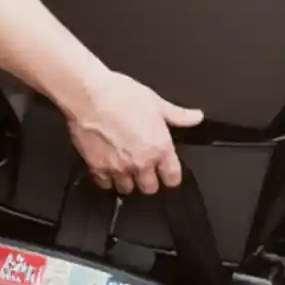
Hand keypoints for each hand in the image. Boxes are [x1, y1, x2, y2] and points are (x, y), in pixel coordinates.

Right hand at [64, 72, 203, 194]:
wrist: (89, 96)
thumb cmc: (121, 96)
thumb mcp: (156, 102)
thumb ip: (178, 115)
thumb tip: (195, 117)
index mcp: (159, 148)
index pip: (172, 178)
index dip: (171, 176)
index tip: (167, 171)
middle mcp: (140, 162)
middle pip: (150, 188)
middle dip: (149, 179)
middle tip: (144, 166)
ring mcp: (118, 168)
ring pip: (127, 189)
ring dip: (128, 180)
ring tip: (125, 166)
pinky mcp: (97, 168)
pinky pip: (105, 184)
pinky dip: (107, 178)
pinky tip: (108, 164)